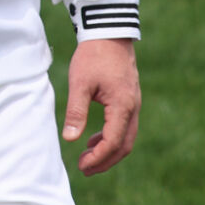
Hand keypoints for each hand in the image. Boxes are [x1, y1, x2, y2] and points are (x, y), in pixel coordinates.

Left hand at [62, 38, 140, 175]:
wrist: (108, 34)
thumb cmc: (92, 57)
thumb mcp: (79, 84)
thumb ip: (76, 112)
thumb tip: (70, 139)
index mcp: (122, 107)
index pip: (113, 142)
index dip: (98, 158)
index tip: (82, 166)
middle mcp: (132, 109)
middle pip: (124, 145)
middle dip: (105, 161)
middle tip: (84, 170)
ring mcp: (133, 104)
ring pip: (126, 137)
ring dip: (108, 150)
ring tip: (87, 158)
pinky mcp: (128, 100)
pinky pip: (123, 126)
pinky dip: (110, 137)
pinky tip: (93, 139)